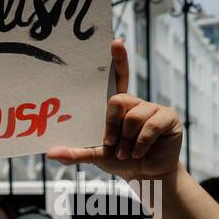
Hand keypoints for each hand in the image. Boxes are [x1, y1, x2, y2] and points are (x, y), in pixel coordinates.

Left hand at [46, 40, 183, 180]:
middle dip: (112, 125)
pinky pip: (150, 125)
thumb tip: (50, 153)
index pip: (118, 78)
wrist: (145, 176)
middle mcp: (135, 103)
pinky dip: (140, 144)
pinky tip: (138, 153)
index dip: (118, 60)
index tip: (115, 42)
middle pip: (118, 100)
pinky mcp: (168, 117)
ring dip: (126, 140)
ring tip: (126, 153)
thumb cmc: (119, 161)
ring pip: (133, 117)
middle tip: (111, 143)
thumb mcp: (94, 155)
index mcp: (118, 107)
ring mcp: (153, 108)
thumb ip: (75, 153)